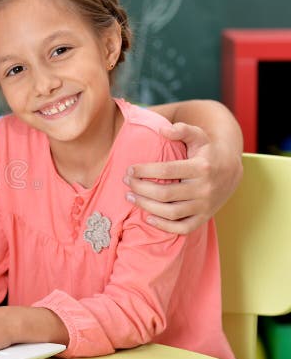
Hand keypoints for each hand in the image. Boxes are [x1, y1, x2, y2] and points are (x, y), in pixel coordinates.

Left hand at [124, 122, 242, 234]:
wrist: (231, 170)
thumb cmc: (207, 151)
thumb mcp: (198, 136)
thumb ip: (182, 130)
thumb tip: (162, 130)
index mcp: (201, 167)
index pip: (167, 171)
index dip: (144, 171)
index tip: (130, 170)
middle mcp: (204, 188)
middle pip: (165, 194)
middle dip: (140, 189)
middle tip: (126, 182)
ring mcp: (205, 206)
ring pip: (171, 213)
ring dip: (146, 206)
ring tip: (130, 197)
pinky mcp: (204, 217)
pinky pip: (183, 228)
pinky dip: (164, 226)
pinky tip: (148, 217)